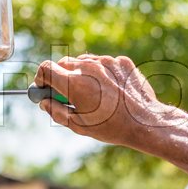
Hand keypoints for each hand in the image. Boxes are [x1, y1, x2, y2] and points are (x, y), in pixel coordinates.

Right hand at [35, 54, 177, 147]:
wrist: (146, 122)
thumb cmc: (111, 127)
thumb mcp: (78, 125)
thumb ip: (56, 111)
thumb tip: (44, 102)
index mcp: (75, 83)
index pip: (46, 68)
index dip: (41, 78)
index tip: (45, 87)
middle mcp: (89, 67)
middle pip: (63, 63)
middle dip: (60, 76)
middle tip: (66, 93)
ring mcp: (107, 62)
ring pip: (83, 62)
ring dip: (81, 74)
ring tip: (93, 94)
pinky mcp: (121, 61)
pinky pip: (103, 63)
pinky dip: (101, 73)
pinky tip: (110, 89)